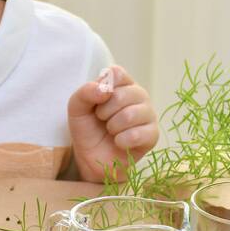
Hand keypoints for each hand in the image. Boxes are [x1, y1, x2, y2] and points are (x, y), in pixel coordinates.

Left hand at [66, 65, 158, 182]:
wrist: (92, 157)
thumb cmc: (87, 128)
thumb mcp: (77, 108)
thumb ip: (85, 92)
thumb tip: (104, 89)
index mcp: (122, 84)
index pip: (117, 73)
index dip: (103, 88)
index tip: (97, 100)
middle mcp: (139, 95)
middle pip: (122, 95)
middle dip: (104, 112)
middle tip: (102, 119)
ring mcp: (148, 114)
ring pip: (130, 115)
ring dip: (112, 127)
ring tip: (111, 131)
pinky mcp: (152, 135)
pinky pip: (137, 135)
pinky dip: (121, 141)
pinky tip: (119, 142)